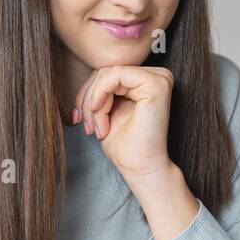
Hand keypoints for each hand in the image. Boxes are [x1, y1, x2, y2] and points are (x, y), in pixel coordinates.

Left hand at [72, 63, 175, 179]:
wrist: (140, 167)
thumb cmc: (125, 146)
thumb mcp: (106, 111)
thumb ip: (101, 90)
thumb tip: (87, 76)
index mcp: (147, 82)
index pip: (108, 74)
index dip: (87, 93)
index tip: (79, 118)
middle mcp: (157, 76)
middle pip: (106, 72)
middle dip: (88, 99)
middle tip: (86, 125)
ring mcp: (159, 78)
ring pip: (108, 73)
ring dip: (93, 102)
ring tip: (96, 127)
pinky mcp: (156, 84)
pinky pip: (114, 75)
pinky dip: (100, 94)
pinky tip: (100, 115)